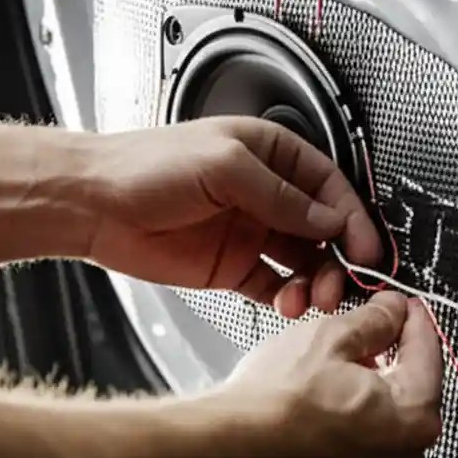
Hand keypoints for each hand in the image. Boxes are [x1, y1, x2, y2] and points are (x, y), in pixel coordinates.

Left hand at [83, 117, 382, 317]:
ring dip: (318, 280)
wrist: (92, 203)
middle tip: (344, 280)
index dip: (351, 215)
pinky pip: (275, 285)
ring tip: (313, 297)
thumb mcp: (225, 167)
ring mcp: (251, 231)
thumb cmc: (145, 165)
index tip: (366, 245)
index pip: (329, 185)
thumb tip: (329, 219)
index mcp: (270, 154)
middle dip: (340, 255)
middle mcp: (266, 193)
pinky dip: (289, 298)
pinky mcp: (234, 266)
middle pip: (324, 227)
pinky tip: (289, 304)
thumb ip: (281, 196)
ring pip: (305, 260)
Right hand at [220, 291, 443, 457]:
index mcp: (414, 416)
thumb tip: (392, 309)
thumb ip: (375, 319)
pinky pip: (365, 431)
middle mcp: (406, 453)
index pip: (428, 350)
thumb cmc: (276, 404)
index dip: (412, 316)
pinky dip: (353, 407)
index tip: (403, 302)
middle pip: (411, 382)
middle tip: (370, 321)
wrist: (229, 446)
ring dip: (371, 378)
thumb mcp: (331, 337)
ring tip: (338, 355)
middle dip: (392, 348)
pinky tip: (326, 390)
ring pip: (387, 408)